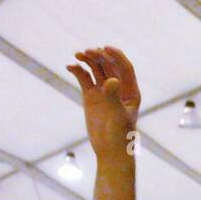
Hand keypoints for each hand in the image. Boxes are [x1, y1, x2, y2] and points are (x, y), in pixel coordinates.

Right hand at [67, 46, 141, 161]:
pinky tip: (70, 67)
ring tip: (78, 55)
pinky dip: (78, 71)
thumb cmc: (119, 136)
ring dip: (88, 60)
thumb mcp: (117, 115)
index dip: (116, 55)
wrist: (110, 151)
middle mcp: (118, 88)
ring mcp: (104, 91)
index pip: (125, 67)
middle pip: (109, 65)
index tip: (105, 48)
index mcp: (131, 91)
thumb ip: (114, 96)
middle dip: (98, 56)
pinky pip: (84, 78)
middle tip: (87, 52)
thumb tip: (112, 80)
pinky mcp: (91, 96)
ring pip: (96, 69)